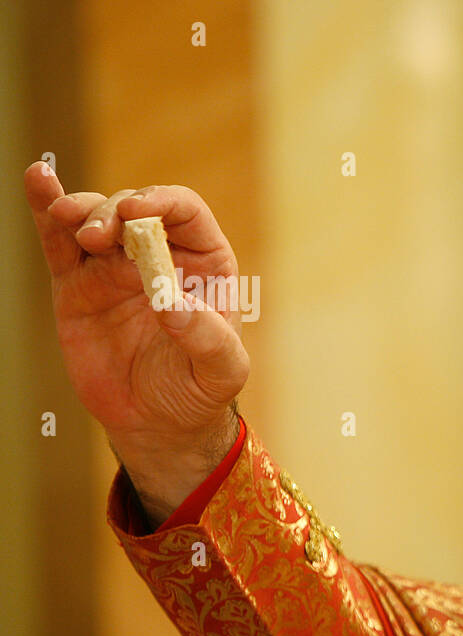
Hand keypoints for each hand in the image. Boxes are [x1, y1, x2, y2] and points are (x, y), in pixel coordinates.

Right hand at [25, 162, 250, 521]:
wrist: (156, 424)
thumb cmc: (198, 392)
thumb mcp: (220, 372)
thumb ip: (206, 338)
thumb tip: (171, 303)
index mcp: (204, 264)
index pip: (185, 213)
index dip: (162, 202)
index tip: (138, 213)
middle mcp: (160, 255)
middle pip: (134, 208)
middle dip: (115, 212)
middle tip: (101, 237)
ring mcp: (114, 267)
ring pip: (94, 218)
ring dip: (81, 210)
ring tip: (78, 228)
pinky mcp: (76, 285)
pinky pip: (58, 241)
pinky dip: (47, 208)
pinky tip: (38, 179)